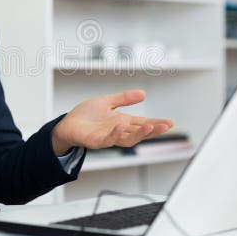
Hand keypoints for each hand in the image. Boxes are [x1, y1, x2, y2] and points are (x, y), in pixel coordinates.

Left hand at [50, 90, 173, 155]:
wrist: (67, 124)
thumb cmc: (86, 116)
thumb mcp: (107, 102)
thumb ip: (124, 99)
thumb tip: (143, 94)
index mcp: (122, 122)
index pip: (143, 123)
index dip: (156, 123)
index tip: (170, 123)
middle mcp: (117, 131)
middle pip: (139, 133)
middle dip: (153, 130)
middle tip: (166, 126)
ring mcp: (107, 137)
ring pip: (127, 139)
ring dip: (139, 134)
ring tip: (150, 127)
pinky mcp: (95, 141)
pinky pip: (108, 139)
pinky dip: (115, 134)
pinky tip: (121, 126)